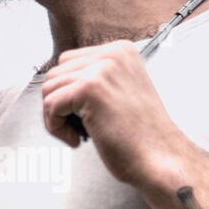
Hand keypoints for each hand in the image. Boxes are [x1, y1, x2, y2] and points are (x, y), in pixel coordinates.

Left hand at [39, 40, 181, 185]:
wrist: (160, 158)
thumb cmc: (141, 136)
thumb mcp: (121, 92)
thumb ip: (95, 80)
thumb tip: (57, 83)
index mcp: (121, 51)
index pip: (71, 61)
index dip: (69, 93)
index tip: (83, 115)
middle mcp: (112, 53)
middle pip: (56, 73)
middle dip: (59, 103)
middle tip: (77, 127)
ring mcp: (100, 69)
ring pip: (49, 88)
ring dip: (56, 117)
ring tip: (78, 134)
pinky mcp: (88, 88)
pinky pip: (50, 105)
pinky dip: (55, 127)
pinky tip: (76, 139)